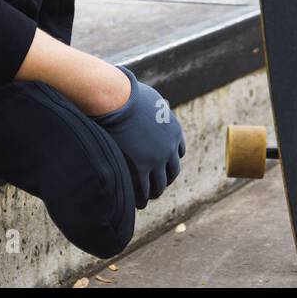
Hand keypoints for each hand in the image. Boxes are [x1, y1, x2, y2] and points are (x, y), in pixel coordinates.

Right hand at [91, 65, 185, 208]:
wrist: (117, 100)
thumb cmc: (127, 94)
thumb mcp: (150, 100)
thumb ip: (155, 111)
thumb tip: (152, 109)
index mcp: (174, 130)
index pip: (179, 152)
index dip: (171, 160)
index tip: (164, 166)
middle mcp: (170, 147)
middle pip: (172, 171)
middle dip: (165, 180)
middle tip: (157, 187)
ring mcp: (157, 159)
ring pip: (160, 183)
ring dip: (155, 192)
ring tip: (148, 199)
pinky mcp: (141, 167)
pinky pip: (143, 188)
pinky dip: (141, 198)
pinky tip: (137, 203)